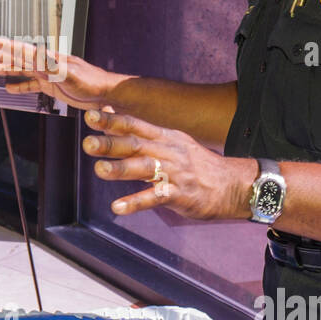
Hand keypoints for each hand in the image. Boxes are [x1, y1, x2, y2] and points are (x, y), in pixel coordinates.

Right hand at [0, 36, 121, 111]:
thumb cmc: (92, 82)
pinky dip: (21, 86)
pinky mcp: (52, 87)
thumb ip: (53, 68)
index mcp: (51, 59)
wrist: (105, 92)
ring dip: (10, 70)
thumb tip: (38, 61)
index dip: (10, 47)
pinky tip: (11, 88)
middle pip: (22, 60)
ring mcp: (50, 75)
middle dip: (5, 57)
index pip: (26, 51)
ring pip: (25, 71)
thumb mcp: (71, 74)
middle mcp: (48, 65)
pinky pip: (32, 86)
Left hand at [82, 109, 254, 219]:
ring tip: (99, 170)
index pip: (135, 124)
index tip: (90, 116)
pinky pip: (156, 197)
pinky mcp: (180, 194)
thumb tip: (108, 112)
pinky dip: (136, 202)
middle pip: (136, 144)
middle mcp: (168, 151)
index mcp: (164, 137)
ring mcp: (175, 172)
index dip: (112, 120)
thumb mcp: (169, 141)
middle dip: (111, 143)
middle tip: (87, 143)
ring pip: (145, 168)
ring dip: (121, 169)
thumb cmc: (195, 164)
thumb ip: (137, 130)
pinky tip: (118, 207)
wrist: (233, 184)